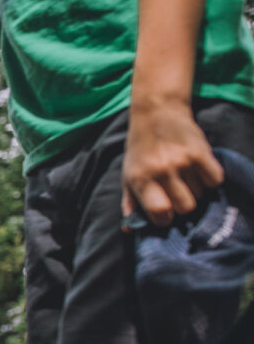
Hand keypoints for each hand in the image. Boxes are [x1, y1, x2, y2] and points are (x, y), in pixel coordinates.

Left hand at [122, 100, 222, 227]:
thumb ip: (129, 203)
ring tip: (185, 178)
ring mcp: (182, 161)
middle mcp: (161, 171)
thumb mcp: (128, 175)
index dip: (164, 218)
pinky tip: (200, 172)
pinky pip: (215, 180)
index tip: (165, 213)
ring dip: (195, 191)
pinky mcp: (201, 152)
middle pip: (185, 207)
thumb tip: (129, 229)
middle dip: (182, 206)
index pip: (159, 212)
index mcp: (141, 179)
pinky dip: (210, 180)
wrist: (156, 114)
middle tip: (178, 195)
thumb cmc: (141, 150)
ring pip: (200, 194)